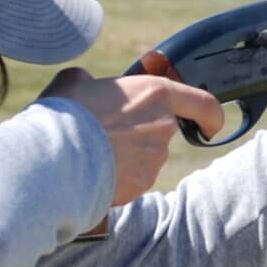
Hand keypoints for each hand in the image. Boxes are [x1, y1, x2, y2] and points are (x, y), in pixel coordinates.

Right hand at [40, 68, 226, 204]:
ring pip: (147, 156)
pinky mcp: (142, 184)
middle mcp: (164, 126)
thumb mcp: (76, 81)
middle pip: (162, 130)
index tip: (209, 125)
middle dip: (140, 133)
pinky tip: (93, 171)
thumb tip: (87, 85)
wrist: (54, 157)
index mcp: (156, 94)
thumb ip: (93, 82)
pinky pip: (134, 178)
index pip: (205, 104)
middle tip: (106, 132)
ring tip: (92, 152)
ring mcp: (155, 159)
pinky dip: (119, 176)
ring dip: (127, 155)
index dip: (211, 116)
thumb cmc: (66, 113)